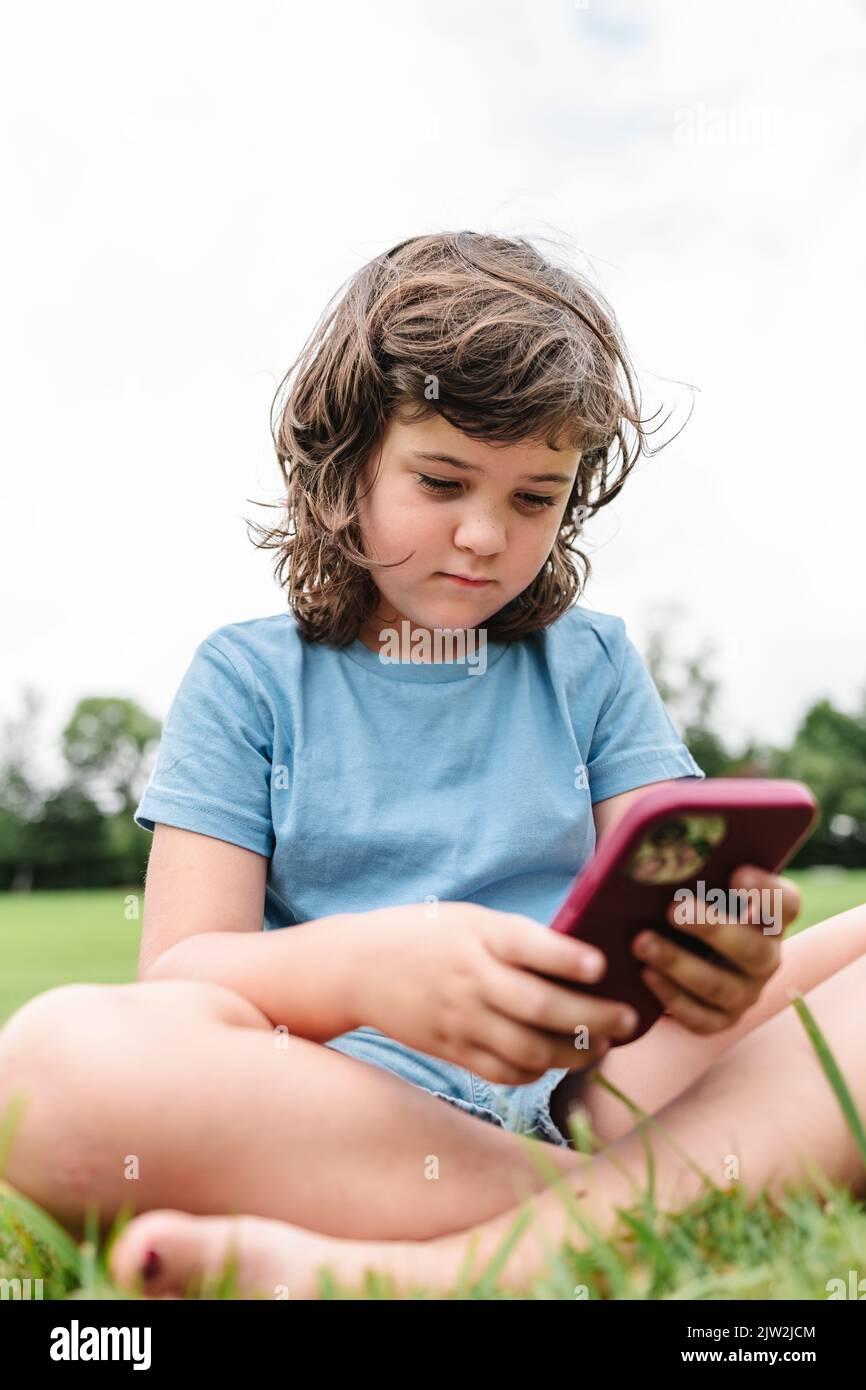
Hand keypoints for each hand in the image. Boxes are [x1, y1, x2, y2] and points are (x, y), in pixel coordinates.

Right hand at [350, 901, 639, 1084]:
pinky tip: (555, 1060)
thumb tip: (583, 960)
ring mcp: (460, 1018)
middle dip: (592, 1018)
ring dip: (574, 1053)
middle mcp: (470, 977)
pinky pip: (504, 1071)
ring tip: (602, 1046)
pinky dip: (537, 1071)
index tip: (601, 965)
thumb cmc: (426, 934)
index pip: (527, 946)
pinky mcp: (451, 1049)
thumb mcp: (469, 919)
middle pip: (539, 1007)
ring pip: (528, 1048)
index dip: (566, 958)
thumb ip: (516, 937)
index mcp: (477, 934)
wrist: (356, 966)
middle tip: (628, 1019)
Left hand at [631, 864, 801, 1034]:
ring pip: (721, 985)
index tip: (735, 873)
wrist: (674, 942)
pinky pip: (701, 1017)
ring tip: (641, 941)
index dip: (765, 891)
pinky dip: (671, 996)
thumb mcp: (694, 878)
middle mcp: (767, 956)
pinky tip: (645, 973)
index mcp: (771, 916)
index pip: (786, 903)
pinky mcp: (721, 1019)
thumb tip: (657, 839)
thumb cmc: (686, 895)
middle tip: (673, 908)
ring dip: (679, 963)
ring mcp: (746, 992)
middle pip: (753, 948)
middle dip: (712, 928)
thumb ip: (690, 861)